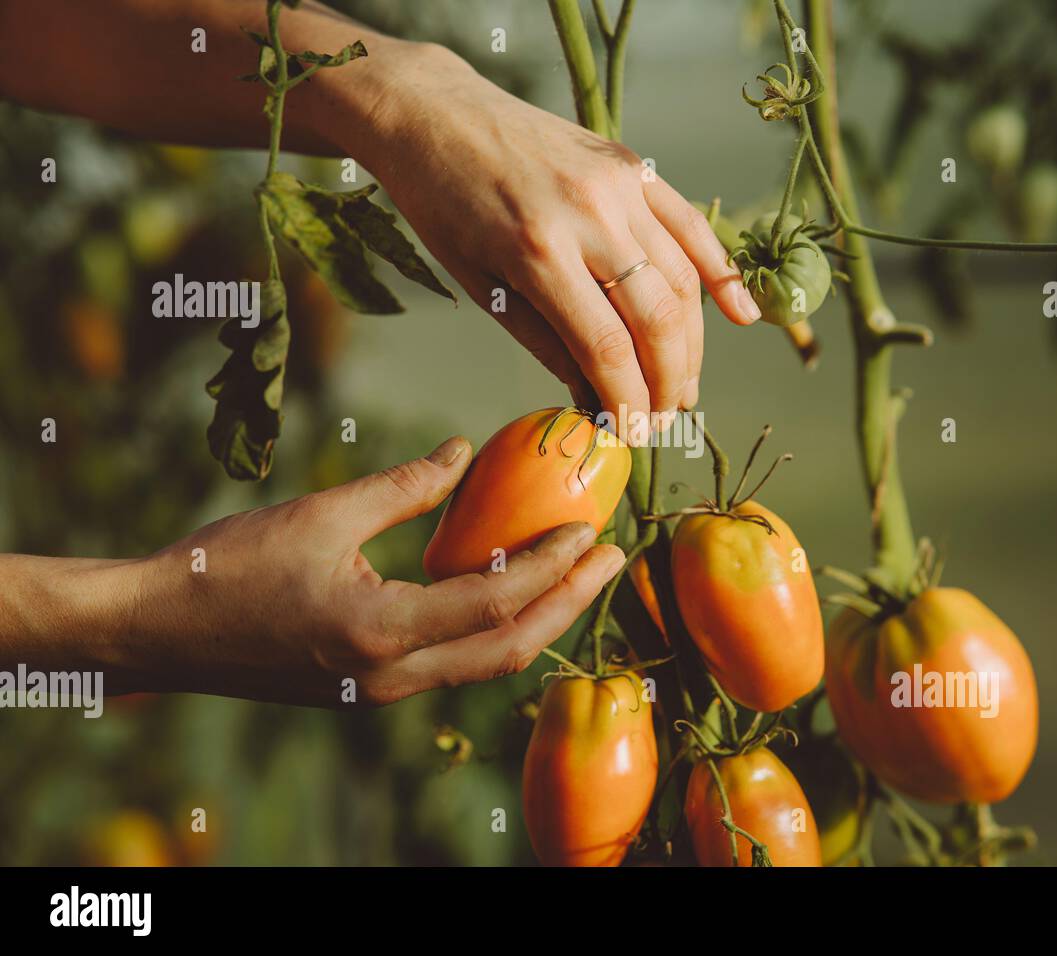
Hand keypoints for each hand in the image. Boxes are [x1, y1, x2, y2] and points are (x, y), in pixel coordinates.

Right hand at [7, 437, 623, 706]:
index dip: (551, 565)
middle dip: (570, 604)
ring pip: (486, 665)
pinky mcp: (369, 690)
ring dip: (539, 620)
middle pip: (510, 648)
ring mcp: (380, 692)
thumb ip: (406, 486)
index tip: (591, 528)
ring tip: (577, 575)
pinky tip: (512, 591)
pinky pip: (453, 665)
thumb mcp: (323, 514)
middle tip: (614, 560)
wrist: (157, 632)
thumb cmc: (227, 568)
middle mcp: (391, 677)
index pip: (494, 601)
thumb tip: (467, 453)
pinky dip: (495, 630)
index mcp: (381, 632)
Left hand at [347, 44, 761, 428]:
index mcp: (538, 251)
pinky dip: (721, 274)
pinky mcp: (635, 166)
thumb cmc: (444, 206)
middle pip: (656, 320)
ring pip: (681, 281)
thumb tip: (597, 399)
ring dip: (690, 345)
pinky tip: (742, 316)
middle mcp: (590, 215)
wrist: (437, 114)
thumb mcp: (480, 285)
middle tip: (664, 420)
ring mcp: (620, 185)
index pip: (607, 348)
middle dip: (667, 383)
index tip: (635, 437)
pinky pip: (691, 226)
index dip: (629, 402)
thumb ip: (547, 342)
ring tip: (682, 388)